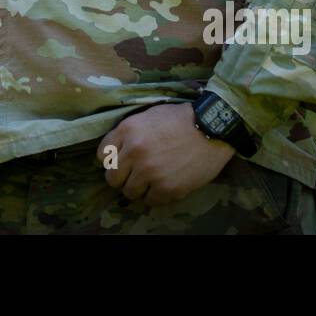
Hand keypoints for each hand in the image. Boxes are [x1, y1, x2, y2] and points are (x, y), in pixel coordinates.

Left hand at [95, 101, 236, 206]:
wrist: (212, 129)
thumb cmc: (181, 119)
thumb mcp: (149, 115)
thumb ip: (129, 132)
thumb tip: (117, 150)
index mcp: (128, 130)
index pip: (102, 155)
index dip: (111, 159)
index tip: (121, 161)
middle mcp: (134, 152)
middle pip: (112, 177)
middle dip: (121, 177)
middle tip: (133, 175)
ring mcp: (150, 172)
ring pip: (129, 192)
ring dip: (137, 188)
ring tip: (149, 181)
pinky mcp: (167, 188)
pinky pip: (149, 201)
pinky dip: (154, 196)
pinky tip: (162, 186)